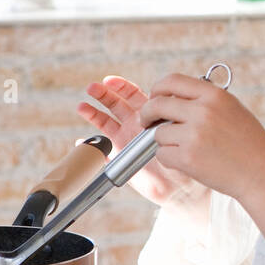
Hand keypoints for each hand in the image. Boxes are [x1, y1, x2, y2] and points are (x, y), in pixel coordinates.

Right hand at [77, 75, 201, 207]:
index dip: (121, 86)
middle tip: (93, 87)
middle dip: (103, 94)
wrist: (180, 183)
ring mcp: (126, 139)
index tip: (110, 81)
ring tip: (82, 106)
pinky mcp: (120, 156)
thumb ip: (166, 123)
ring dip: (93, 113)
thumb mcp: (177, 133)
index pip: (133, 94)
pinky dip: (89, 146)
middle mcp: (135, 124)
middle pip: (116, 104)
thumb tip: (161, 107)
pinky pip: (101, 150)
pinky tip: (81, 142)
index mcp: (150, 114)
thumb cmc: (183, 155)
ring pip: (105, 122)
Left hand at [139, 72, 264, 241]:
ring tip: (185, 148)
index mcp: (214, 95)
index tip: (155, 98)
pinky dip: (169, 159)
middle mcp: (203, 111)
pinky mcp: (188, 158)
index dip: (158, 89)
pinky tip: (188, 161)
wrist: (260, 173)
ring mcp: (194, 135)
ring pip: (159, 133)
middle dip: (147, 114)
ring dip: (165, 141)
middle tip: (147, 122)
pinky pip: (162, 154)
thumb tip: (172, 96)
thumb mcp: (232, 108)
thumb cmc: (248, 142)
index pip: (172, 81)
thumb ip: (205, 99)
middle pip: (157, 105)